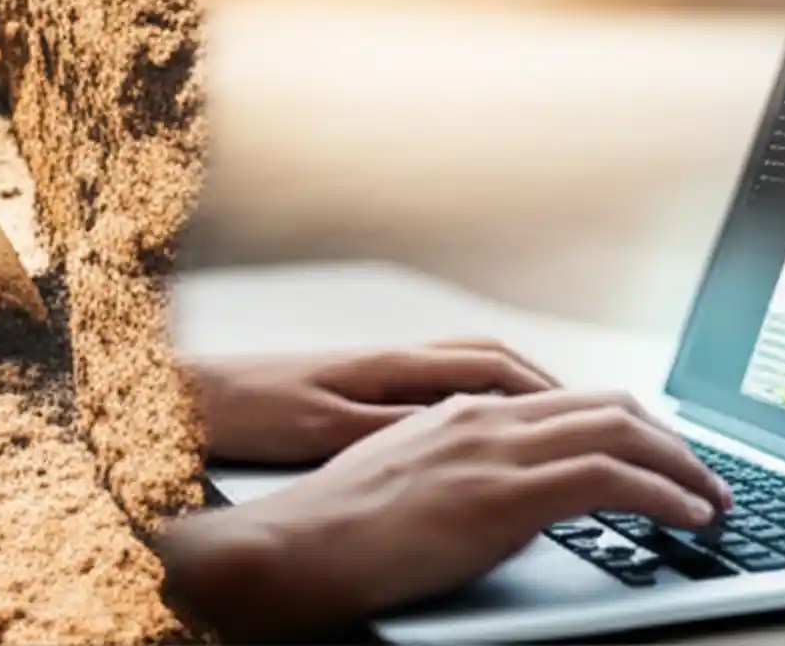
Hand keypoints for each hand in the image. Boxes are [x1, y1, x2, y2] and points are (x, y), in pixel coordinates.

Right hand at [159, 390, 730, 639]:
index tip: (659, 453)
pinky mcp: (506, 493)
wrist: (303, 545)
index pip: (572, 401)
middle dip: (668, 439)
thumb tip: (502, 485)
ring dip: (680, 464)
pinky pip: (609, 477)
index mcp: (466, 410)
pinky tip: (686, 514)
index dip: (630, 425)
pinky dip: (663, 491)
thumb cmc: (341, 520)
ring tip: (711, 497)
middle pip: (608, 404)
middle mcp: (489, 417)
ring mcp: (498, 450)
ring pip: (620, 430)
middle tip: (700, 474)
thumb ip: (461, 463)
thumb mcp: (409, 472)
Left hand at [188, 339, 560, 462]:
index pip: (491, 365)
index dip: (544, 391)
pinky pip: (440, 384)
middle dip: (544, 384)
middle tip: (586, 414)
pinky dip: (476, 399)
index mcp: (392, 365)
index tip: (585, 415)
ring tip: (546, 419)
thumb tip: (459, 428)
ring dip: (512, 389)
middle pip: (490, 356)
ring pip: (466, 366)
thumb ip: (397, 426)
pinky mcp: (362, 386)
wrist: (198, 395)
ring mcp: (379, 369)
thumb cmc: (254, 409)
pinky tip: (477, 427)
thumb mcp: (328, 427)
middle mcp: (393, 357)